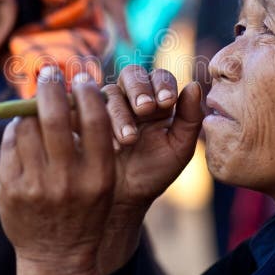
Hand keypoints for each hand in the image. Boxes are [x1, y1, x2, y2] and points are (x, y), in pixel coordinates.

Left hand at [0, 68, 114, 274]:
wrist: (57, 257)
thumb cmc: (85, 210)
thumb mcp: (103, 182)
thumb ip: (97, 144)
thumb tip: (77, 94)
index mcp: (98, 176)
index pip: (95, 119)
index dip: (88, 92)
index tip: (83, 80)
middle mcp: (68, 180)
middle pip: (55, 116)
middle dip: (51, 87)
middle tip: (49, 73)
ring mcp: (36, 186)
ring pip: (28, 126)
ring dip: (30, 108)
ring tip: (34, 103)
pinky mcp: (10, 189)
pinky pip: (10, 143)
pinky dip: (15, 129)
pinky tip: (20, 127)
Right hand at [98, 65, 203, 273]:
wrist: (122, 199)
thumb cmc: (153, 173)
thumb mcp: (178, 149)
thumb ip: (190, 119)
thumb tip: (194, 85)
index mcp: (155, 98)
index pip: (159, 77)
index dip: (162, 84)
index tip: (167, 101)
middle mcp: (128, 96)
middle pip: (131, 74)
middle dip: (139, 89)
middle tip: (144, 109)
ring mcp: (102, 105)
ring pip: (108, 92)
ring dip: (120, 113)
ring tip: (128, 139)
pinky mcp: (80, 117)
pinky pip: (82, 109)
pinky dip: (93, 121)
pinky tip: (106, 143)